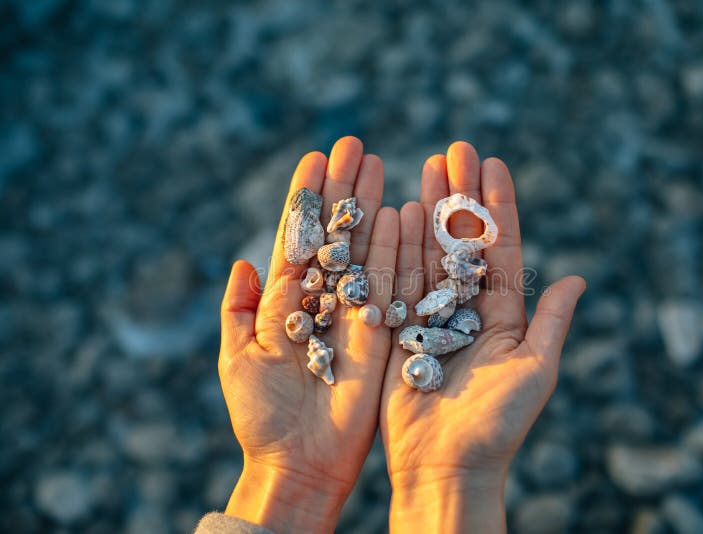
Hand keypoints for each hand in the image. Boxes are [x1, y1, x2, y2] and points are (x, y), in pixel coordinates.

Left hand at [219, 137, 399, 532]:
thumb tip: (242, 261)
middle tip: (353, 144)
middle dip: (343, 188)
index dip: (306, 197)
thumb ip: (238, 311)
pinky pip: (392, 284)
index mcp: (285, 300)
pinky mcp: (382, 333)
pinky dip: (397, 250)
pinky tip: (402, 212)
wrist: (299, 462)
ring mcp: (354, 312)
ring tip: (380, 164)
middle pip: (335, 232)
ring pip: (365, 249)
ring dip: (372, 206)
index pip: (298, 236)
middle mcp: (323, 298)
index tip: (315, 157)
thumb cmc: (260, 416)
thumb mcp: (237, 360)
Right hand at [380, 142, 585, 532]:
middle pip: (463, 239)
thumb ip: (551, 323)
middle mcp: (467, 308)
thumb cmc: (497, 426)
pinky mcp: (398, 328)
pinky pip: (398, 280)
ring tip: (426, 166)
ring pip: (430, 252)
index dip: (497, 205)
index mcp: (503, 314)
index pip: (501, 247)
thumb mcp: (534, 371)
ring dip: (429, 208)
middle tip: (456, 149)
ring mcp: (430, 315)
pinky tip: (397, 210)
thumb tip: (579, 279)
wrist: (445, 466)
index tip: (492, 164)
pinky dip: (398, 245)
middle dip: (460, 194)